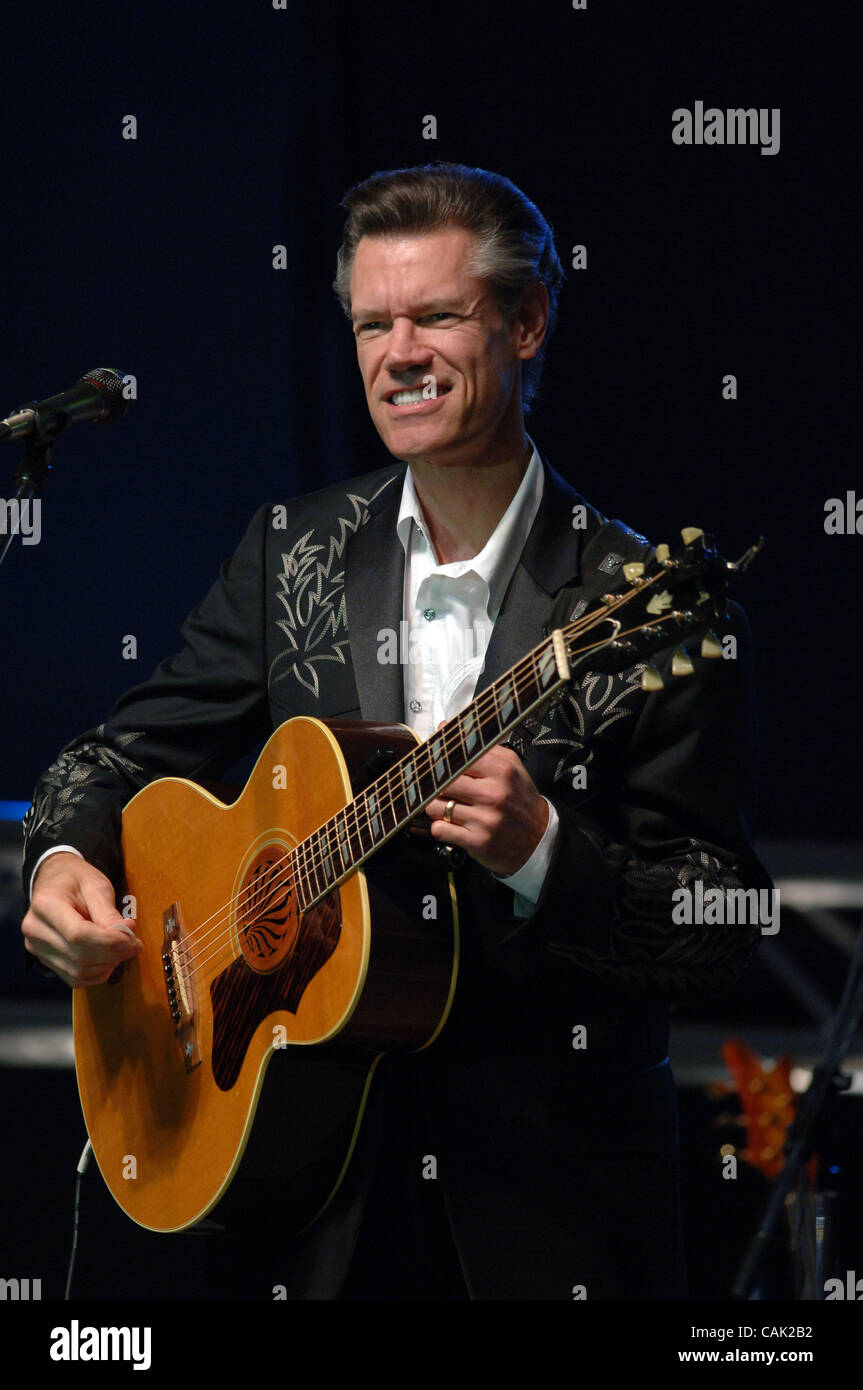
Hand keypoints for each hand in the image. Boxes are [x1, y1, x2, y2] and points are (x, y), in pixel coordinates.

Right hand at [22, 852, 142, 987]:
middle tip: (134, 944)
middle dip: (113, 954)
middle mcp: (35, 929)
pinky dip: (96, 974)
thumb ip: (108, 912)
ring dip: (107, 965)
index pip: (78, 934)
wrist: (56, 881)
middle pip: (79, 956)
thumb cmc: (76, 880)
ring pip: (77, 971)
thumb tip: (126, 934)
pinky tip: (110, 960)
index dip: (108, 941)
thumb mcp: (96, 886)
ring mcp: (37, 947)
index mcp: (45, 905)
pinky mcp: (45, 959)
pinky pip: (73, 978)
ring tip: (124, 949)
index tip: (131, 938)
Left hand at [425, 743, 548, 876]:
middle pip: (441, 782)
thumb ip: (478, 747)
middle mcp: (494, 794)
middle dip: (435, 785)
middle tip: (441, 788)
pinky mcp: (477, 842)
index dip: (440, 760)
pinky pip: (440, 830)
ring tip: (448, 806)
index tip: (435, 763)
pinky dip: (441, 827)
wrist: (539, 838)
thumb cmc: (520, 800)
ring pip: (435, 806)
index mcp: (501, 770)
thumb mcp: (509, 766)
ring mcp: (485, 819)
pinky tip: (453, 824)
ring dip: (436, 807)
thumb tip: (444, 728)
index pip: (456, 757)